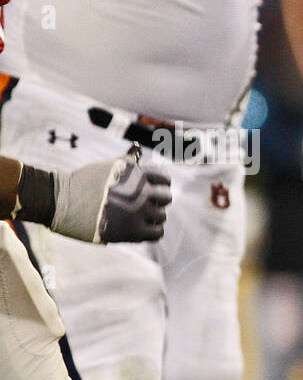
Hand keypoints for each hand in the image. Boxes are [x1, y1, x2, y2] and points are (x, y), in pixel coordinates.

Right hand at [52, 146, 171, 243]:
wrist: (60, 202)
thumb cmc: (82, 183)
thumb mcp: (107, 166)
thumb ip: (127, 161)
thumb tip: (138, 147)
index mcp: (136, 173)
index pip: (164, 177)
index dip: (160, 183)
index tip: (154, 188)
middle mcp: (141, 190)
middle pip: (166, 197)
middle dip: (158, 200)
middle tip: (146, 204)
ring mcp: (139, 211)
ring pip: (161, 215)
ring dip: (152, 217)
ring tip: (138, 217)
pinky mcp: (133, 230)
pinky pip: (157, 232)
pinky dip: (152, 230)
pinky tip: (140, 228)